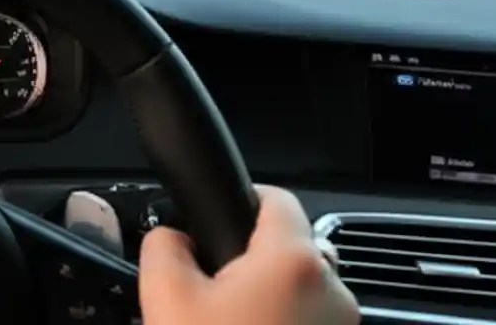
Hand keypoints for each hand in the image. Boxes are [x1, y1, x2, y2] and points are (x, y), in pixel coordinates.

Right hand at [140, 186, 358, 324]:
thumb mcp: (164, 296)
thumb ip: (163, 246)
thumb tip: (173, 238)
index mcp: (292, 259)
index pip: (275, 197)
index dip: (242, 200)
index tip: (218, 219)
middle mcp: (332, 290)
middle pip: (291, 247)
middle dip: (253, 259)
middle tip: (214, 288)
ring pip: (303, 291)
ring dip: (271, 298)